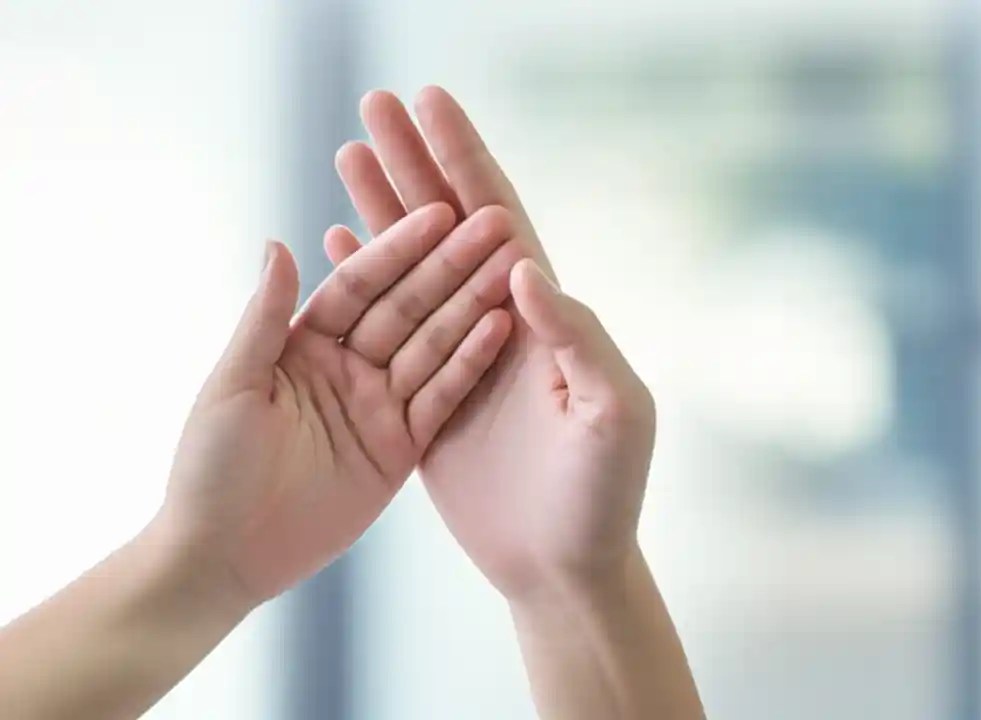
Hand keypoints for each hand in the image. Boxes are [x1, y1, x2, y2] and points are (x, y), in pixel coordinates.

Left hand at [160, 203, 518, 603]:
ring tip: (512, 268)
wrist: (225, 556)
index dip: (397, 249)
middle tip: (493, 228)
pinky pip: (442, 398)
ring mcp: (379, 405)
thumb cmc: (210, 468)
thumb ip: (265, 317)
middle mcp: (348, 366)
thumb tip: (279, 243)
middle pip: (407, 307)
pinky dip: (471, 364)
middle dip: (449, 267)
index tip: (437, 213)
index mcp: (303, 344)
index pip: (360, 284)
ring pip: (433, 345)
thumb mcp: (233, 385)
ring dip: (472, 306)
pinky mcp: (402, 447)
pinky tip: (502, 327)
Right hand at [328, 88, 653, 598]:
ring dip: (380, 208)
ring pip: (414, 264)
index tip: (430, 102)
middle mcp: (506, 323)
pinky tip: (334, 243)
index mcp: (548, 318)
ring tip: (345, 153)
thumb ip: (576, 339)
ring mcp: (465, 354)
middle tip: (373, 106)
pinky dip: (366, 278)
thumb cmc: (603, 495)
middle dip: (414, 163)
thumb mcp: (612, 414)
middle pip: (451, 225)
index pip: (501, 218)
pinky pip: (392, 322)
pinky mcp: (429, 394)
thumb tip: (527, 268)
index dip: (465, 158)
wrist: (565, 565)